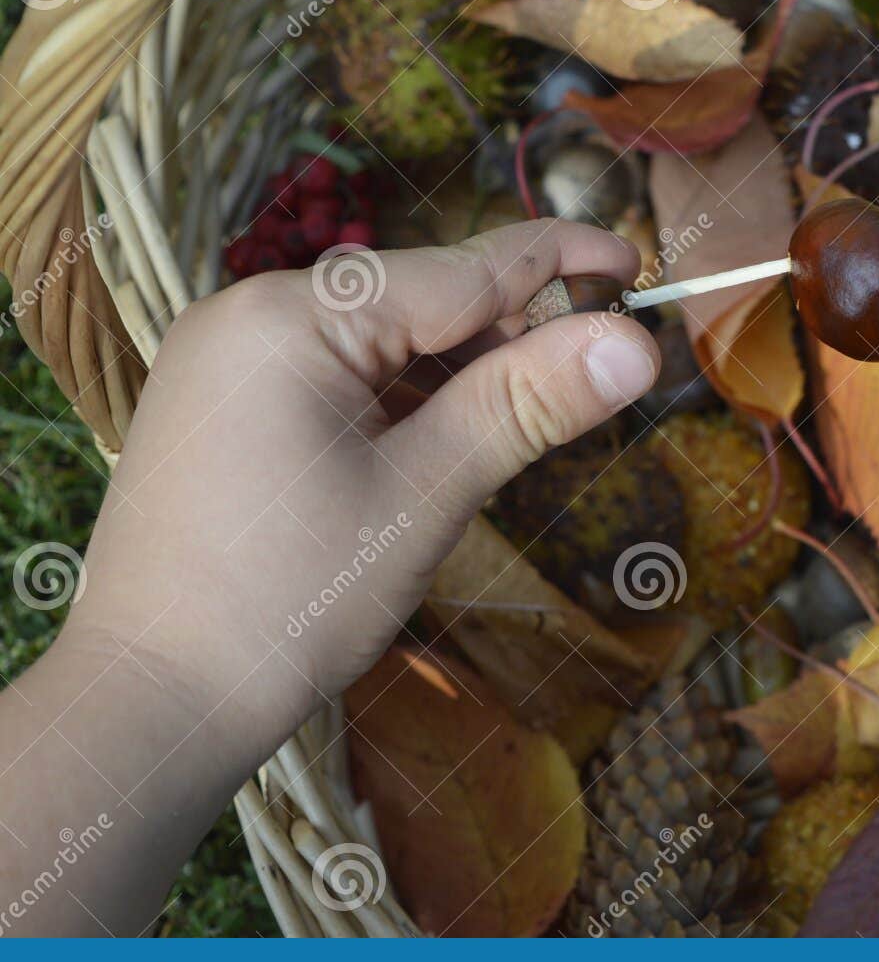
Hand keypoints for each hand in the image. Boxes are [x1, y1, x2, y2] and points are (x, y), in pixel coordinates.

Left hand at [0, 220, 657, 932]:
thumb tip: (640, 345)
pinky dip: (406, 397)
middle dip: (512, 330)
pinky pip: (339, 375)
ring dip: (463, 369)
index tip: (635, 260)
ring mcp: (228, 361)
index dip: (559, 262)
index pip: (459, 269)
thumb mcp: (424, 494)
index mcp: (293, 317)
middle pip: (419, 298)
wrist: (154, 701)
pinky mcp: (224, 407)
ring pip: (382, 339)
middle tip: (596, 373)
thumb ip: (528, 403)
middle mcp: (249, 315)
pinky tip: (451, 436)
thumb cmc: (291, 601)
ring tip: (534, 415)